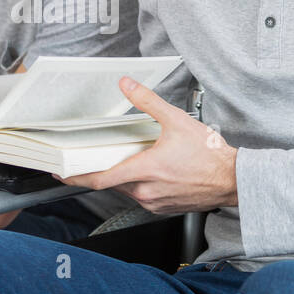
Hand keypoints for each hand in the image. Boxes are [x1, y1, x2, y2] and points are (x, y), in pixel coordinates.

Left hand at [60, 77, 237, 213]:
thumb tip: (127, 85)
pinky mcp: (163, 207)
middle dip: (99, 170)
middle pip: (110, 183)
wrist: (233, 180)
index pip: (100, 179)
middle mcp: (146, 191)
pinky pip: (141, 196)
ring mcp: (154, 202)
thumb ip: (148, 101)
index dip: (76, 177)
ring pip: (125, 190)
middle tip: (89, 158)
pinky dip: (136, 183)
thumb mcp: (176, 121)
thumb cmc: (210, 156)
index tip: (60, 174)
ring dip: (120, 176)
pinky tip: (146, 170)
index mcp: (145, 171)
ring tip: (126, 159)